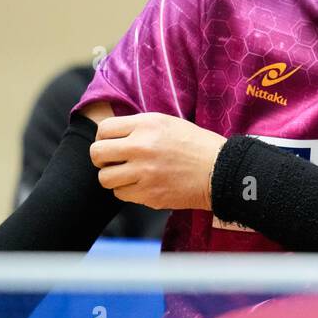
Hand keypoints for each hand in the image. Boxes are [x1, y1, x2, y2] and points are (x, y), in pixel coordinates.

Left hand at [88, 112, 226, 210]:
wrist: (220, 171)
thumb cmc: (196, 145)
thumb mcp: (167, 123)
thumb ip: (139, 127)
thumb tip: (111, 134)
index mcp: (146, 125)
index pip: (103, 129)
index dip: (104, 137)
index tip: (111, 143)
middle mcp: (142, 148)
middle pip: (97, 153)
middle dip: (102, 158)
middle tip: (113, 161)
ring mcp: (144, 173)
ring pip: (105, 178)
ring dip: (113, 177)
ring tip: (127, 175)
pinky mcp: (149, 195)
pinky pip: (121, 194)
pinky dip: (127, 191)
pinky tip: (142, 185)